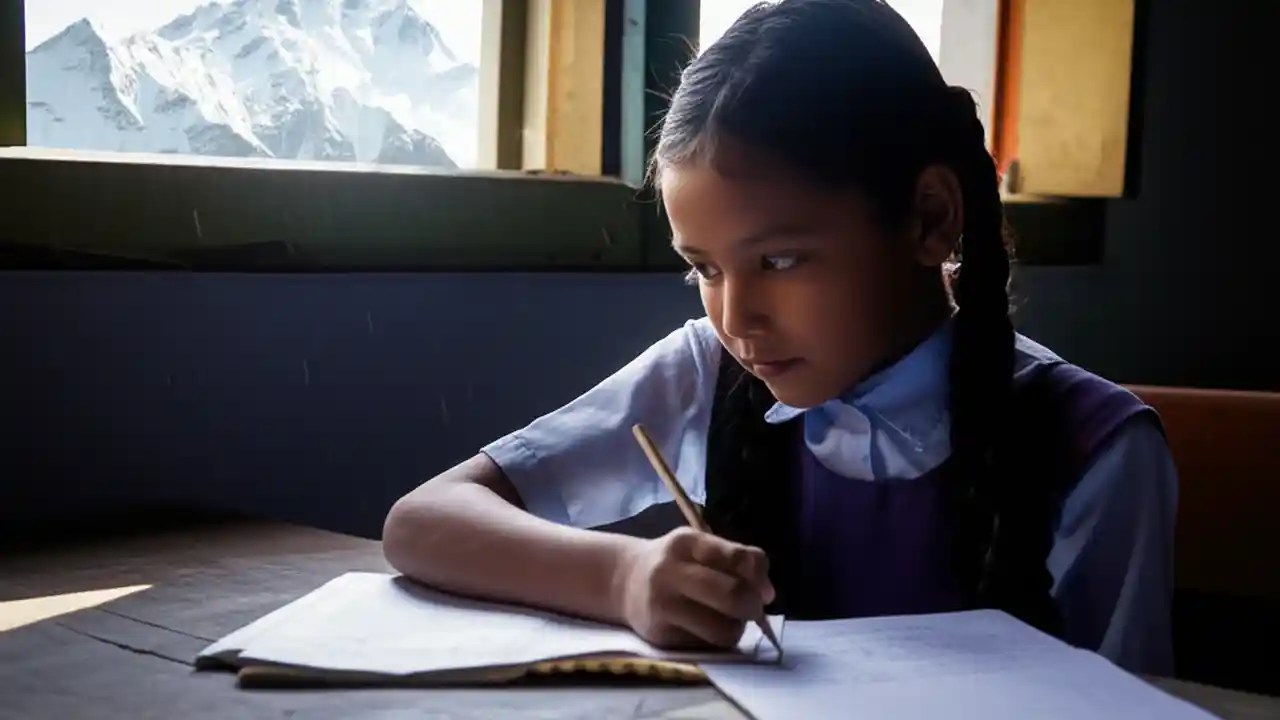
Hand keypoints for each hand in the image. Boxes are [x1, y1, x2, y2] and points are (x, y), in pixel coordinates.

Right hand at [615, 527, 775, 648]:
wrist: (623, 581)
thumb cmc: (674, 563)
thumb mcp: (700, 547)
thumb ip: (736, 561)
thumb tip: (767, 594)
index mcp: (687, 542)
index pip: (739, 557)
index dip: (760, 578)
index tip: (764, 591)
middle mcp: (670, 572)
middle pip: (733, 595)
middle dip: (753, 607)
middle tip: (753, 610)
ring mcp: (663, 606)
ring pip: (723, 629)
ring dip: (737, 629)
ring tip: (728, 620)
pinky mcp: (660, 635)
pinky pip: (706, 645)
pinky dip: (715, 639)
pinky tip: (705, 628)